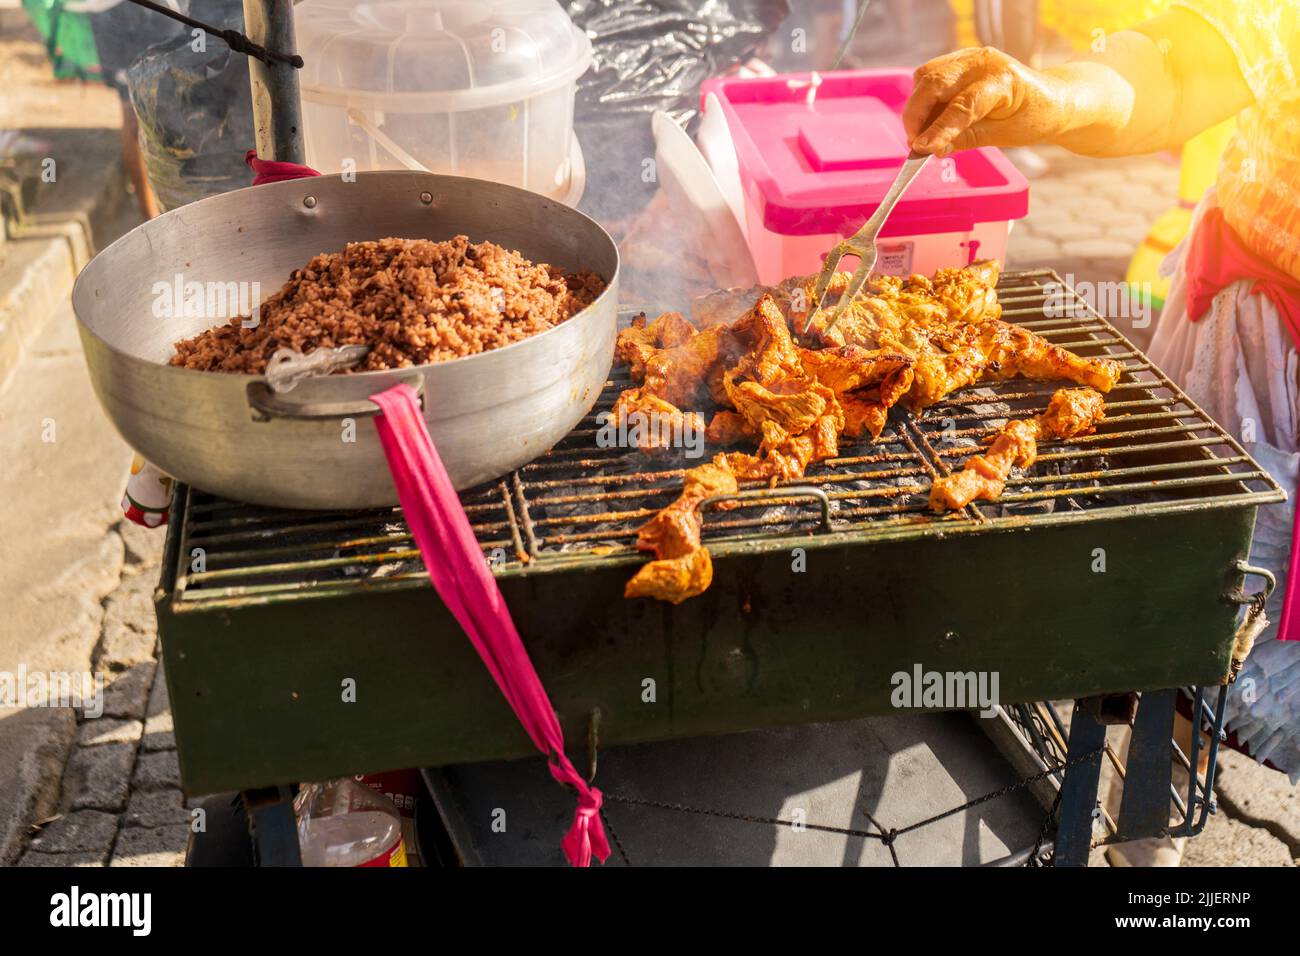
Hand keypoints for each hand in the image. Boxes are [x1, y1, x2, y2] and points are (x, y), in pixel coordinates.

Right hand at [903, 46, 1078, 155]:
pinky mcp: (959, 61)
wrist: (1050, 99)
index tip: (921, 148)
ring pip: (925, 77)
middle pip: (934, 82)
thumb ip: (966, 139)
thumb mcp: (1004, 136)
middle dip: (916, 115)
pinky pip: (929, 76)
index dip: (938, 129)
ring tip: (922, 134)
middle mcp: (983, 61)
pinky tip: (930, 119)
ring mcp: (969, 57)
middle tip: (915, 144)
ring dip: (917, 107)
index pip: (962, 105)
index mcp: (1002, 79)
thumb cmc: (1032, 118)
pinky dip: (923, 99)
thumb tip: (931, 149)